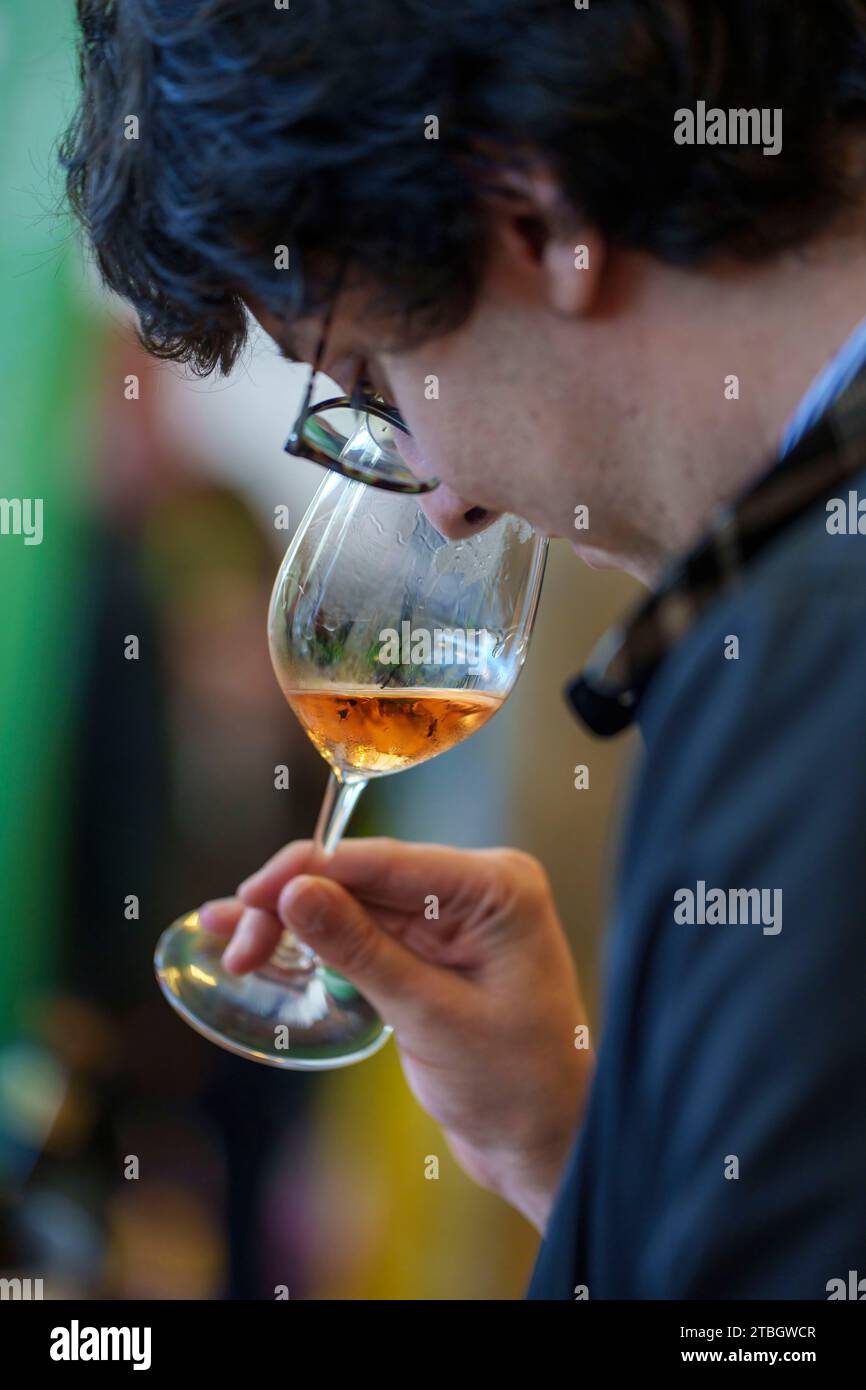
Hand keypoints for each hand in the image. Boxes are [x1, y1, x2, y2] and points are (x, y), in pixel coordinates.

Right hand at [200, 838, 593, 1232]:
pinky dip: (314, 941)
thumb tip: (293, 891)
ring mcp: (451, 915)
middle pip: (360, 876)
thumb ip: (360, 949)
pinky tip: (262, 945)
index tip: (249, 898)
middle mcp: (474, 887)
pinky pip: (361, 932)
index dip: (308, 872)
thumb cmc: (514, 1085)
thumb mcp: (430, 1016)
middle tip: (235, 947)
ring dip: (291, 922)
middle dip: (291, 904)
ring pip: (351, 902)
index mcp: (496, 886)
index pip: (384, 860)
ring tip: (229, 944)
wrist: (544, 1143)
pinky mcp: (429, 946)